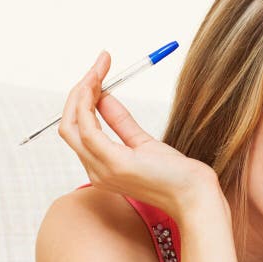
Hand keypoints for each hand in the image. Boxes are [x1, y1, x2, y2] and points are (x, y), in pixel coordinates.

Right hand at [58, 51, 221, 220]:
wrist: (194, 195)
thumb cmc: (175, 175)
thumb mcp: (144, 143)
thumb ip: (121, 123)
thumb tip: (105, 98)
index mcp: (101, 167)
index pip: (77, 129)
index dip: (83, 100)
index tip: (99, 74)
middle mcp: (96, 171)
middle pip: (68, 125)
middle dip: (79, 91)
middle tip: (98, 66)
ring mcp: (103, 170)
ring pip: (72, 124)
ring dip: (83, 91)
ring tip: (100, 69)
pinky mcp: (115, 164)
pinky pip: (88, 129)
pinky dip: (88, 104)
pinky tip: (100, 86)